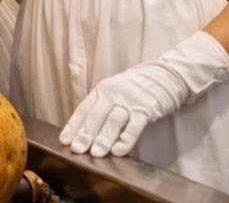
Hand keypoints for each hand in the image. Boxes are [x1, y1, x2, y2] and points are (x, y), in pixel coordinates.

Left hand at [59, 30, 228, 156]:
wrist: (164, 75)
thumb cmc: (135, 88)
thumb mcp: (114, 92)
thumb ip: (101, 107)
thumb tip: (83, 130)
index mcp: (102, 90)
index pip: (84, 109)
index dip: (73, 125)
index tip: (64, 140)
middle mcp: (114, 94)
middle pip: (95, 116)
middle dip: (85, 134)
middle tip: (76, 150)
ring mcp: (130, 101)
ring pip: (113, 122)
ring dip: (103, 139)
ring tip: (95, 154)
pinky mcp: (146, 109)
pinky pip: (134, 126)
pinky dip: (126, 140)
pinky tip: (118, 151)